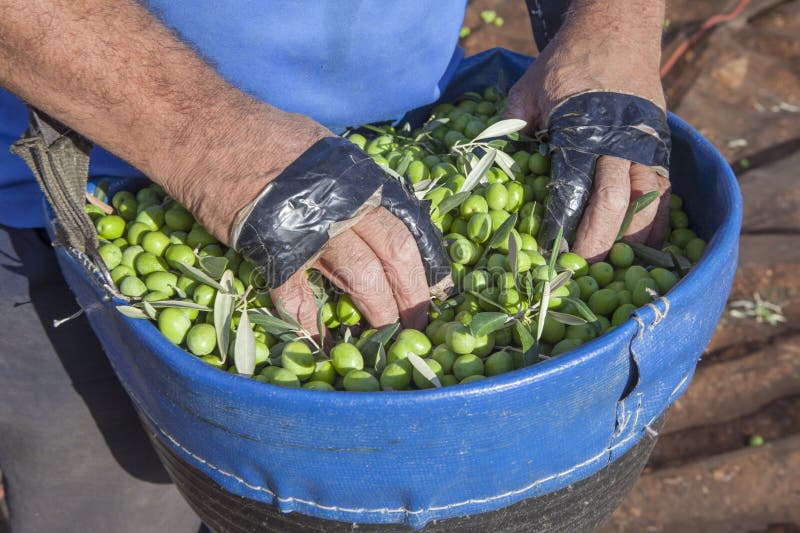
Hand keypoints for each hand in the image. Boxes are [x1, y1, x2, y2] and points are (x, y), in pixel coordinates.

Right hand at [0, 0, 438, 335]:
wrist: (207, 129)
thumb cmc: (267, 135)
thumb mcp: (327, 148)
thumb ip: (354, 182)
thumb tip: (379, 207)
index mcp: (360, 180)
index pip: (406, 229)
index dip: (424, 266)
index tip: (434, 291)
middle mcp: (344, 203)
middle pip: (392, 256)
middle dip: (409, 295)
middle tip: (416, 324)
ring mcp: (309, 225)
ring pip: (358, 275)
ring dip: (375, 309)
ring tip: (383, 335)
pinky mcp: (270, 246)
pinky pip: (295, 291)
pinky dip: (305, 319)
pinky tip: (316, 339)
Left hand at [503, 0, 669, 260]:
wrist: (619, 26)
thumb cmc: (568, 59)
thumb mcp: (529, 87)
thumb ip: (511, 126)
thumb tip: (491, 161)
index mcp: (583, 130)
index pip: (573, 190)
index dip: (563, 227)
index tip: (549, 255)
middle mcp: (619, 141)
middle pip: (615, 204)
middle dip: (599, 243)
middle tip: (581, 272)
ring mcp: (645, 143)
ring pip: (649, 202)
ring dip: (634, 239)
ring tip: (617, 269)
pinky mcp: (661, 144)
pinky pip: (666, 190)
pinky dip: (659, 220)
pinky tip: (649, 245)